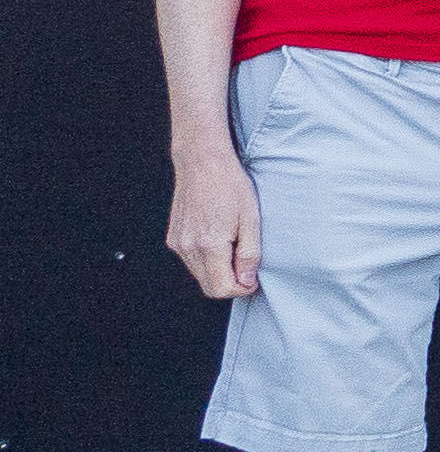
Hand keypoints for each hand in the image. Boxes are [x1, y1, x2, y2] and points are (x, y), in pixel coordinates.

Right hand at [165, 150, 262, 298]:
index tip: (254, 279)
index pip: (221, 289)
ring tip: (235, 247)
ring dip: (219, 271)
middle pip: (209, 286)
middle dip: (230, 283)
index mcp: (208, 245)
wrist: (202, 162)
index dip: (241, 289)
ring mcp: (177, 243)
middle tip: (248, 266)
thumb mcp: (251, 219)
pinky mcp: (173, 237)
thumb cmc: (230, 185)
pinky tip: (221, 241)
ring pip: (200, 275)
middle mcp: (187, 247)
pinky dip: (208, 260)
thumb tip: (247, 281)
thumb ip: (249, 254)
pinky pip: (192, 261)